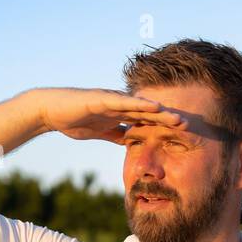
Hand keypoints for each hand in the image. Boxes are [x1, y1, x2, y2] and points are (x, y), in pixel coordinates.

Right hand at [31, 87, 184, 143]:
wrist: (52, 111)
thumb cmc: (74, 119)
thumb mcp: (100, 132)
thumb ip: (115, 135)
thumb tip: (129, 143)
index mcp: (120, 114)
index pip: (146, 122)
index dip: (163, 128)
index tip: (181, 137)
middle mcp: (120, 105)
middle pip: (149, 113)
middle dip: (168, 119)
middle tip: (189, 127)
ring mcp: (113, 100)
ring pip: (142, 106)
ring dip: (161, 112)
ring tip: (179, 118)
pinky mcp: (103, 98)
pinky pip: (125, 102)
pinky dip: (141, 104)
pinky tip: (155, 107)